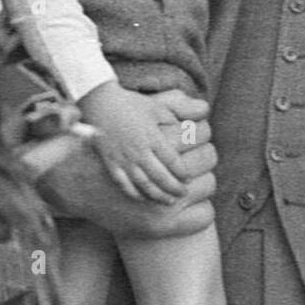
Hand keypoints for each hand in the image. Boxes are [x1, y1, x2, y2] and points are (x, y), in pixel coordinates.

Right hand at [37, 89, 216, 238]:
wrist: (99, 103)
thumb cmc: (131, 104)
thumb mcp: (158, 105)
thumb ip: (183, 109)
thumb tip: (205, 109)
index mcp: (152, 137)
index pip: (173, 162)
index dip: (182, 173)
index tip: (188, 179)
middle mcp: (139, 151)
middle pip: (160, 177)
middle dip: (173, 188)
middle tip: (183, 194)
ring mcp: (123, 159)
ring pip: (143, 184)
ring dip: (157, 195)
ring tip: (168, 201)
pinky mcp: (110, 163)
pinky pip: (123, 183)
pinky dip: (135, 193)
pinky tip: (143, 198)